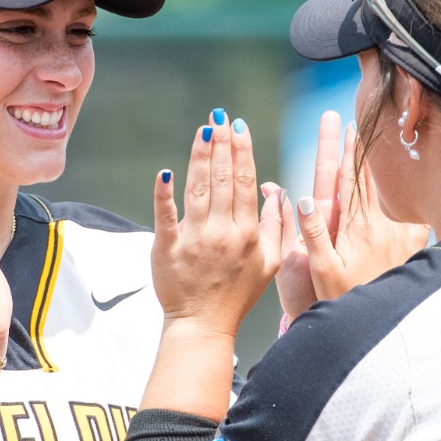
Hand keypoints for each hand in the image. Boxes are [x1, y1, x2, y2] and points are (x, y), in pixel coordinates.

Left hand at [150, 111, 285, 336]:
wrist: (203, 325)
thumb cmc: (237, 295)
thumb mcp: (269, 263)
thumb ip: (274, 226)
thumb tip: (277, 192)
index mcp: (248, 233)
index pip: (245, 183)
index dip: (242, 152)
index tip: (239, 127)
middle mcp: (223, 233)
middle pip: (223, 179)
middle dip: (222, 144)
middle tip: (219, 116)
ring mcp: (194, 240)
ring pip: (198, 190)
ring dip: (200, 156)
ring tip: (203, 129)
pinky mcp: (167, 250)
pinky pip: (165, 217)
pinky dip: (164, 195)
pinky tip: (165, 172)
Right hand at [279, 112, 428, 323]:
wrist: (377, 324)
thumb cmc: (342, 299)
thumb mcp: (319, 270)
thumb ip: (310, 233)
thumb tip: (299, 197)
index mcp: (353, 227)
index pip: (346, 181)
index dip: (344, 152)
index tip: (344, 127)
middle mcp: (377, 224)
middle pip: (368, 178)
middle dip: (363, 150)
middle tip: (362, 123)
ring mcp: (396, 232)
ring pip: (387, 190)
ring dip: (381, 167)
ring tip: (379, 144)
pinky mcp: (410, 243)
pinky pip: (408, 211)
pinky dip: (404, 193)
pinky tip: (408, 182)